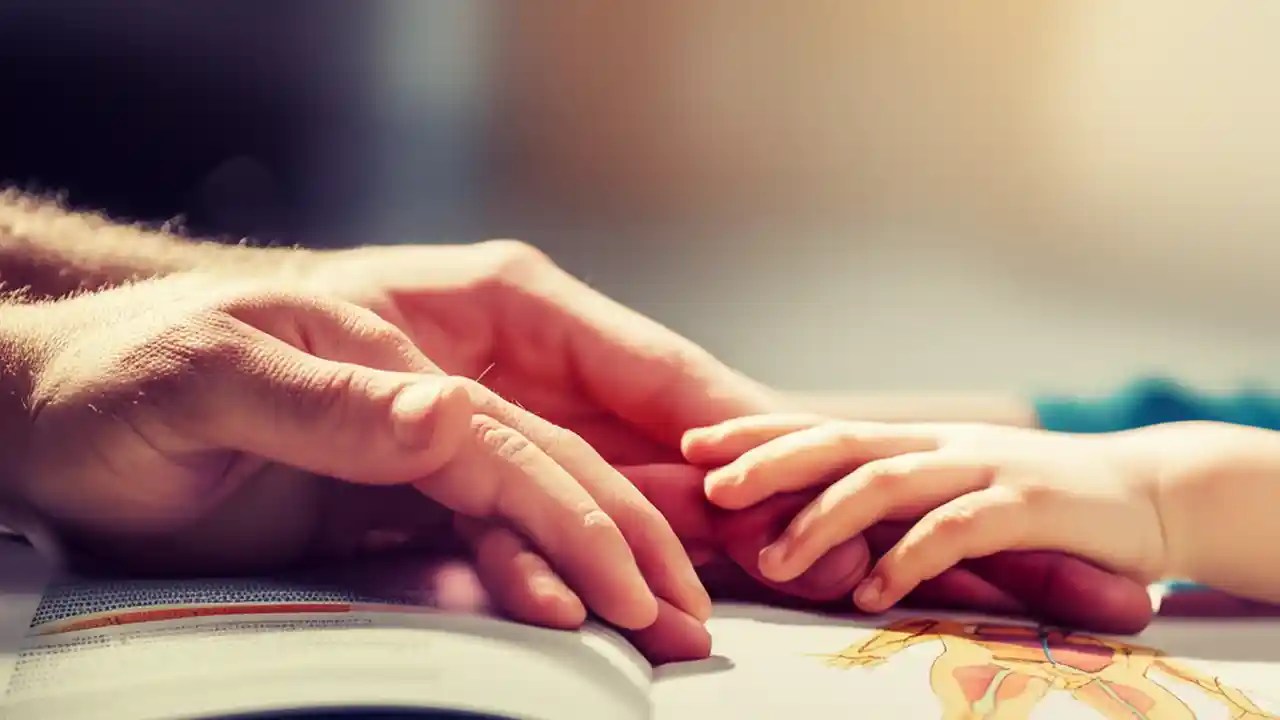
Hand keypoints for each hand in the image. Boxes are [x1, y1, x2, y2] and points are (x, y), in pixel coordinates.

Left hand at [5, 274, 707, 643]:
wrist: (82, 409)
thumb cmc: (143, 363)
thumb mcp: (219, 372)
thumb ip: (336, 399)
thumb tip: (454, 421)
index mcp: (472, 313)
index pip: (606, 386)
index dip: (685, 447)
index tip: (740, 509)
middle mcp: (484, 372)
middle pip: (607, 453)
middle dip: (662, 532)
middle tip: (696, 614)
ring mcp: (459, 438)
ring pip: (565, 503)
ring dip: (617, 567)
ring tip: (662, 630)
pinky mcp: (423, 500)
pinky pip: (501, 542)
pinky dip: (540, 580)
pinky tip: (564, 616)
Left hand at [683, 416, 1164, 614]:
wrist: (1147, 495)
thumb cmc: (1034, 505)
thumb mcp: (955, 494)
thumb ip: (894, 504)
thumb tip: (811, 524)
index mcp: (914, 443)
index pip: (822, 430)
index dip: (757, 434)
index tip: (693, 446)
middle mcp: (939, 446)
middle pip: (839, 443)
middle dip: (771, 463)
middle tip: (711, 489)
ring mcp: (983, 469)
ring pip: (886, 484)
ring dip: (824, 521)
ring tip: (774, 561)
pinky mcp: (1028, 505)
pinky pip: (957, 530)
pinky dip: (908, 559)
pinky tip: (872, 593)